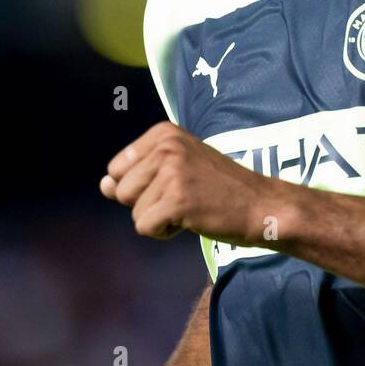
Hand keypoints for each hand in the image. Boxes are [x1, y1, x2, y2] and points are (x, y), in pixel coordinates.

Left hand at [101, 122, 283, 244]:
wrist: (261, 205)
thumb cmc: (218, 189)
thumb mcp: (176, 169)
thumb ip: (137, 175)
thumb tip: (103, 186)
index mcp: (163, 132)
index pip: (117, 168)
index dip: (141, 186)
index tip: (174, 183)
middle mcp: (166, 146)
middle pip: (122, 191)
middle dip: (147, 203)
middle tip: (184, 197)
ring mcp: (172, 172)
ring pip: (134, 212)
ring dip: (158, 218)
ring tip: (190, 207)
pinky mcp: (177, 199)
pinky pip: (145, 227)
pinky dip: (164, 232)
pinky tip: (191, 219)